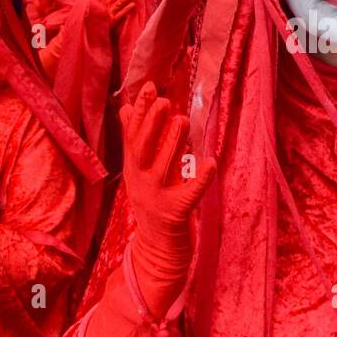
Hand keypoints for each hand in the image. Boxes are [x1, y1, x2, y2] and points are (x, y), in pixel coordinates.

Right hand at [120, 83, 214, 316]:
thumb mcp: (140, 171)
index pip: (133, 136)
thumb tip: (126, 107)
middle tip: (164, 100)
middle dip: (152, 124)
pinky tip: (210, 162)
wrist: (157, 250)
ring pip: (163, 167)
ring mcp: (156, 199)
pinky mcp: (176, 215)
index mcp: (133, 170)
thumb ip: (135, 141)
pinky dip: (200, 178)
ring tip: (182, 120)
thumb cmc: (154, 204)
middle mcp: (141, 183)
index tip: (149, 86)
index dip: (141, 111)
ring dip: (172, 143)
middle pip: (142, 150)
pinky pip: (189, 194)